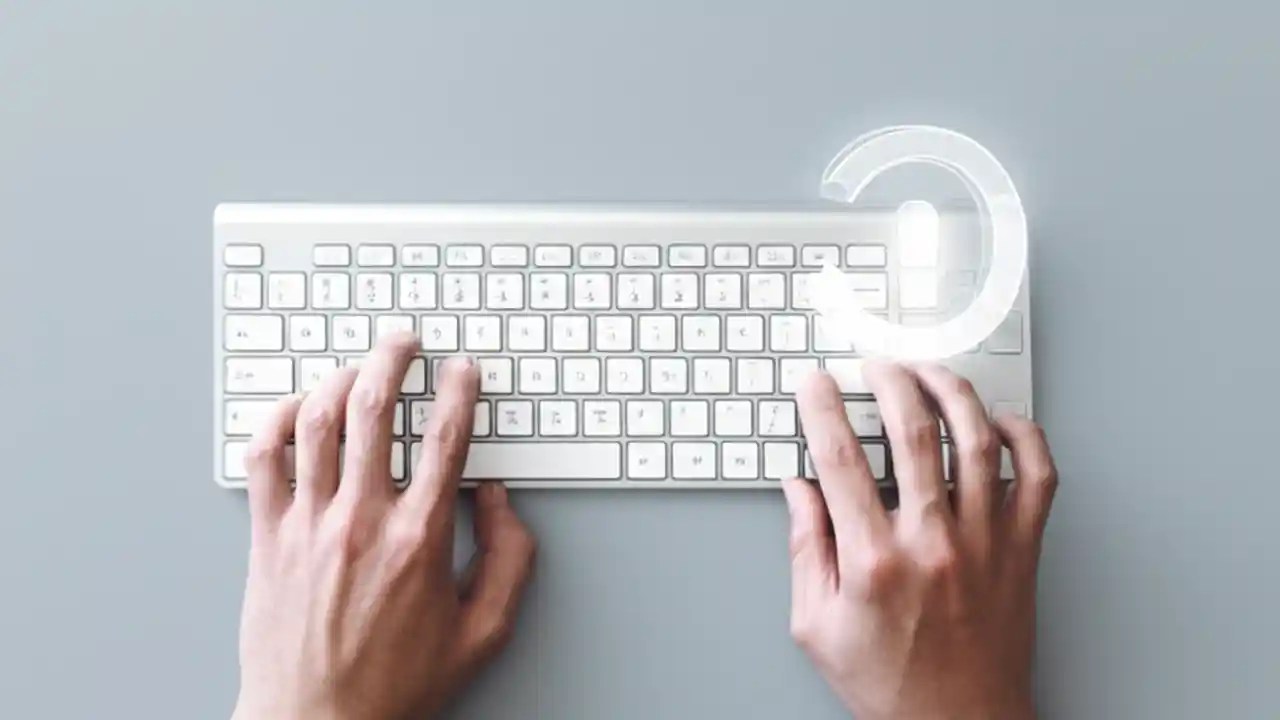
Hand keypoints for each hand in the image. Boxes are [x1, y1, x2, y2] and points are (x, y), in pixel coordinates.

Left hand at [233, 335, 536, 719]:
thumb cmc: (395, 684)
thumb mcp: (483, 632)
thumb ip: (509, 559)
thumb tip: (498, 500)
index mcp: (419, 540)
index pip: (447, 440)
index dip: (460, 391)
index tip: (464, 370)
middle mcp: (361, 521)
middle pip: (377, 410)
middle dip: (395, 359)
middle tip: (406, 341)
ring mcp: (309, 525)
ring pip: (320, 422)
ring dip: (341, 378)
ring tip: (358, 366)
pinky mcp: (268, 538)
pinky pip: (265, 459)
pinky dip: (279, 420)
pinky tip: (297, 408)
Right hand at [784, 362, 1056, 719]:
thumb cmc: (890, 686)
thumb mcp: (816, 625)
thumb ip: (806, 549)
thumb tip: (799, 491)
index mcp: (872, 559)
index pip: (840, 458)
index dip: (822, 408)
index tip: (815, 384)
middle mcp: (932, 541)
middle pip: (912, 431)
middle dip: (889, 381)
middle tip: (875, 365)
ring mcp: (984, 542)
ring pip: (976, 440)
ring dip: (951, 392)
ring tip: (930, 372)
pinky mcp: (1021, 550)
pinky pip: (1038, 477)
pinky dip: (1025, 438)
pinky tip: (1001, 420)